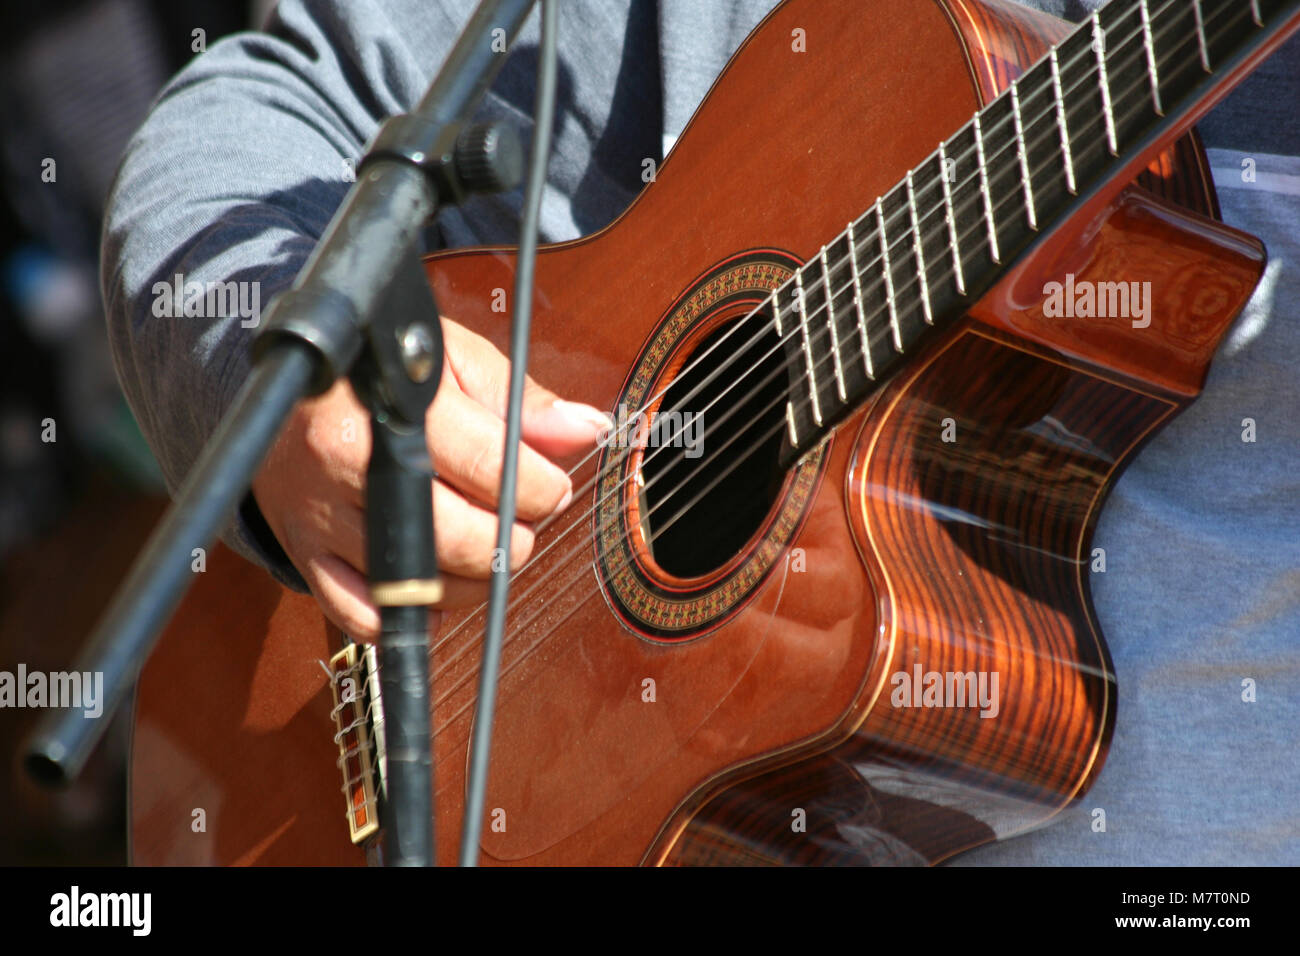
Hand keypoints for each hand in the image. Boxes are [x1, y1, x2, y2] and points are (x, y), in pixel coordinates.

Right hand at [252, 317, 609, 639]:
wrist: (282, 381)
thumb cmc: (378, 371)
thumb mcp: (452, 359)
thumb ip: (522, 400)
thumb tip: (586, 430)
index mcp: (395, 406)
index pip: (493, 470)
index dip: (543, 488)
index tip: (551, 486)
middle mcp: (350, 464)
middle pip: (462, 541)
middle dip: (513, 540)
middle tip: (520, 519)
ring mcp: (323, 516)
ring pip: (422, 588)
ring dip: (473, 580)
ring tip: (483, 542)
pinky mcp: (304, 553)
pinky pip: (366, 618)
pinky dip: (413, 613)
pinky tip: (435, 581)